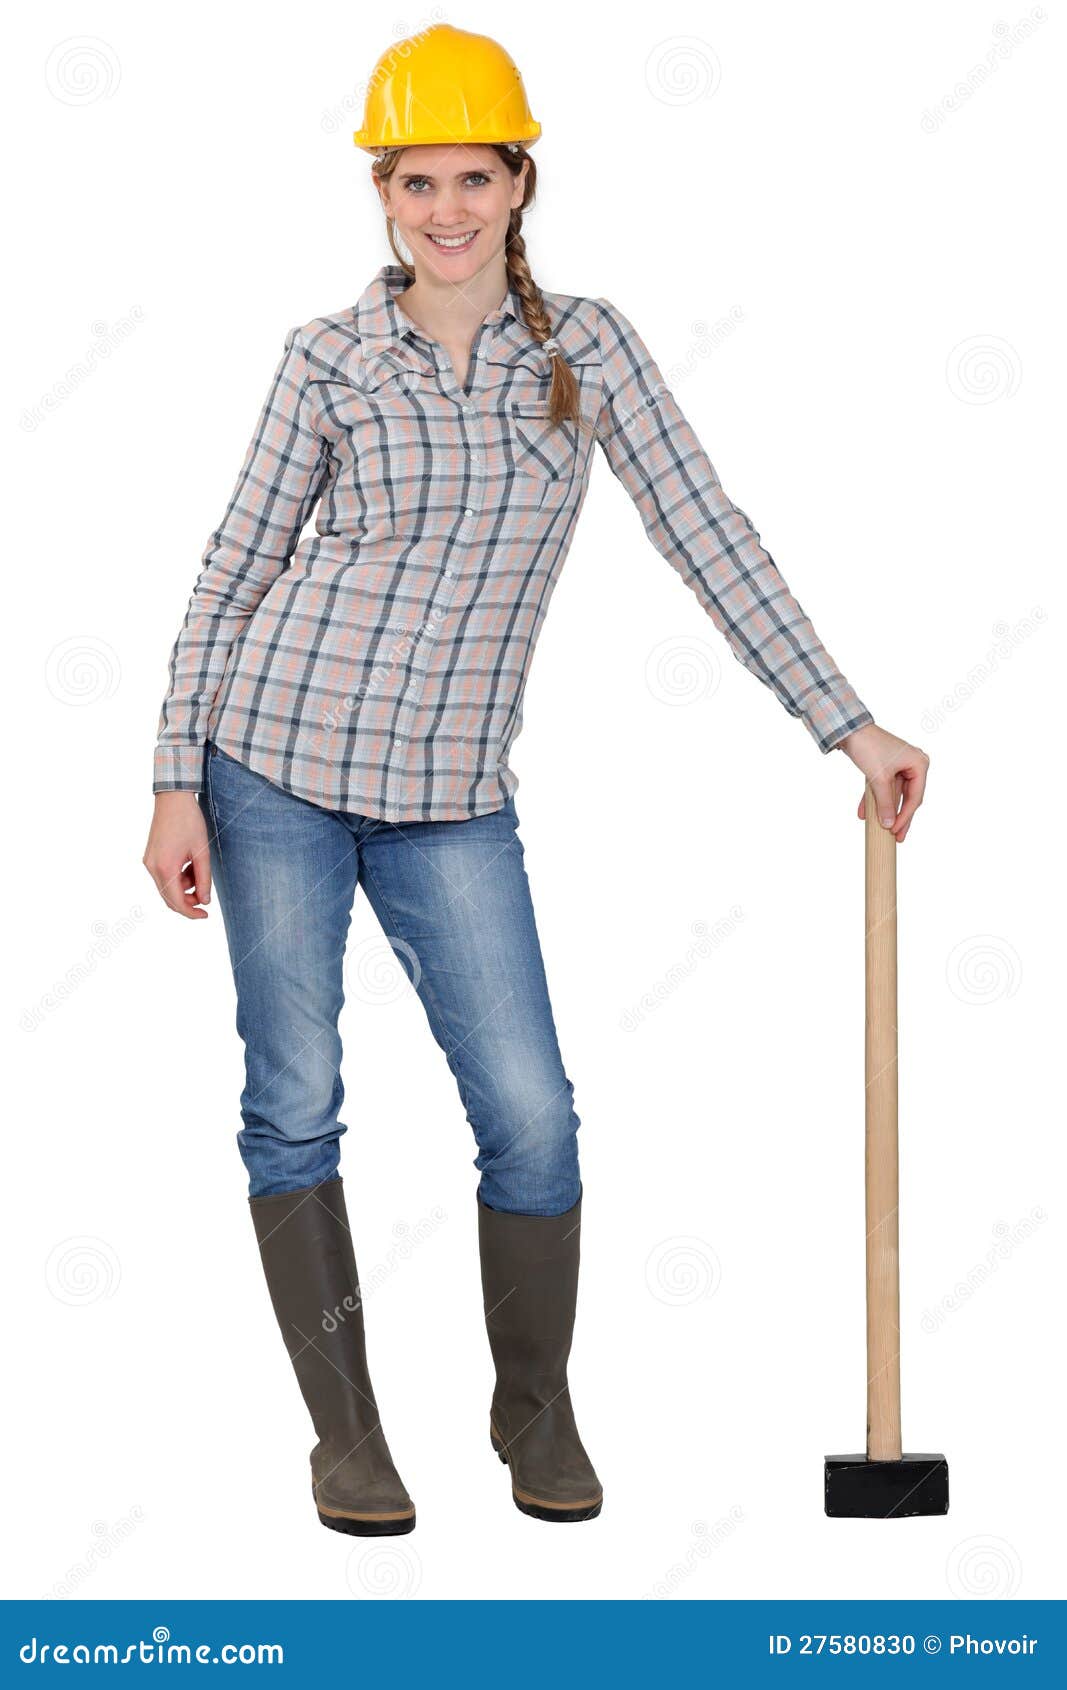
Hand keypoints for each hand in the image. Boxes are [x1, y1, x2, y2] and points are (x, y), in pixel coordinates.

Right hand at [143, 793, 212, 917]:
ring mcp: (149, 862)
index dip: (191, 912)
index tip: (205, 915)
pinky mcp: (150, 857)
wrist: (173, 799)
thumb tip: (205, 901)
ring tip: (198, 870)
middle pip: (169, 898)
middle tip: (205, 897)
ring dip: (183, 887)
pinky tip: (189, 864)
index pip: (176, 901)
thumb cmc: (189, 822)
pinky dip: (177, 877)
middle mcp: (152, 867)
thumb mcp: (201, 852)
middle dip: (188, 901)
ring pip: (166, 887)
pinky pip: (163, 876)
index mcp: (165, 867)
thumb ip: (204, 879)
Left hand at [835, 723, 928, 843]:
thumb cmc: (869, 747)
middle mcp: (913, 764)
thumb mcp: (879, 778)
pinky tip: (863, 813)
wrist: (849, 730)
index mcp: (919, 764)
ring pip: (894, 794)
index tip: (895, 831)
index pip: (915, 797)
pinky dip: (874, 799)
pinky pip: (883, 787)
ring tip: (882, 830)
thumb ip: (885, 803)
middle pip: (907, 797)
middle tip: (897, 838)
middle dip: (898, 817)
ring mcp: (899, 766)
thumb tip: (888, 824)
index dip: (905, 816)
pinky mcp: (886, 767)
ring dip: (884, 810)